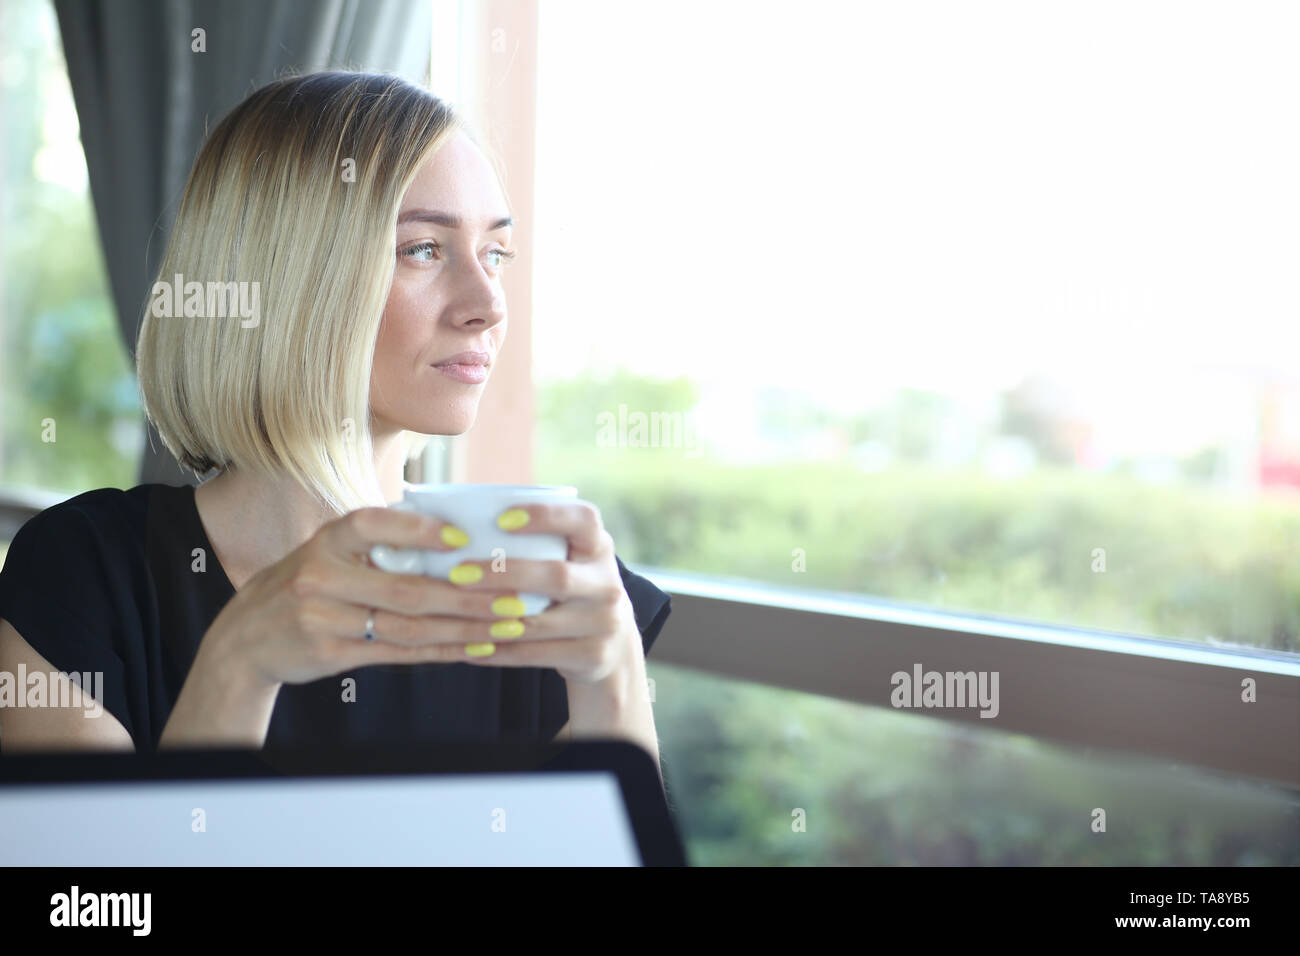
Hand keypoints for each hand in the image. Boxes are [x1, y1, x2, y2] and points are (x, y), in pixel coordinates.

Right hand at [199, 506, 546, 688]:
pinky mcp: (331, 654)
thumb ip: (375, 543)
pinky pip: (398, 653)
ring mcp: (324, 618)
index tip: (461, 539)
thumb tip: (453, 536)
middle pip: (406, 588)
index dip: (418, 531)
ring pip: (408, 626)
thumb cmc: (304, 584)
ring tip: (506, 624)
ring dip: (464, 627)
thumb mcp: (326, 551)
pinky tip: (474, 647)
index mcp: (327, 540)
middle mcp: (322, 576)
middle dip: (467, 595)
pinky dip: (441, 650)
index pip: (374, 524)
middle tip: (511, 595)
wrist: (243, 639)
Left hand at [440, 500, 643, 685]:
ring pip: (541, 622)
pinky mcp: (594, 655)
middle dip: (505, 574)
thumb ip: (540, 543)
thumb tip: (463, 526)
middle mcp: (608, 583)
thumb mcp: (571, 560)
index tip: (502, 519)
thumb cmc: (572, 590)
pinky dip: (500, 652)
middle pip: (557, 577)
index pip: (583, 520)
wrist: (612, 646)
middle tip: (459, 573)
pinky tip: (471, 647)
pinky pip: (537, 654)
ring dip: (493, 618)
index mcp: (599, 547)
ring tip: (456, 611)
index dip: (545, 516)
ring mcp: (605, 622)